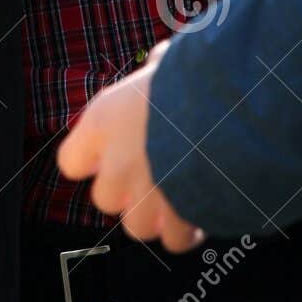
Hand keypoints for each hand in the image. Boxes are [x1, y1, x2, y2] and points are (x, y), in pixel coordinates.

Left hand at [55, 39, 205, 252]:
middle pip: (105, 197)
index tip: (111, 151)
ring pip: (137, 226)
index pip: (71, 161)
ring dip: (157, 214)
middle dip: (129, 191)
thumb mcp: (166, 62)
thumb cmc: (196, 78)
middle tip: (157, 168)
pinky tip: (202, 207)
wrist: (230, 109)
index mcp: (103, 123)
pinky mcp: (175, 219)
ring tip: (181, 190)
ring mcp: (144, 197)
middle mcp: (116, 165)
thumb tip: (159, 61)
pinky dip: (187, 229)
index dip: (92, 159)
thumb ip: (155, 69)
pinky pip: (174, 240)